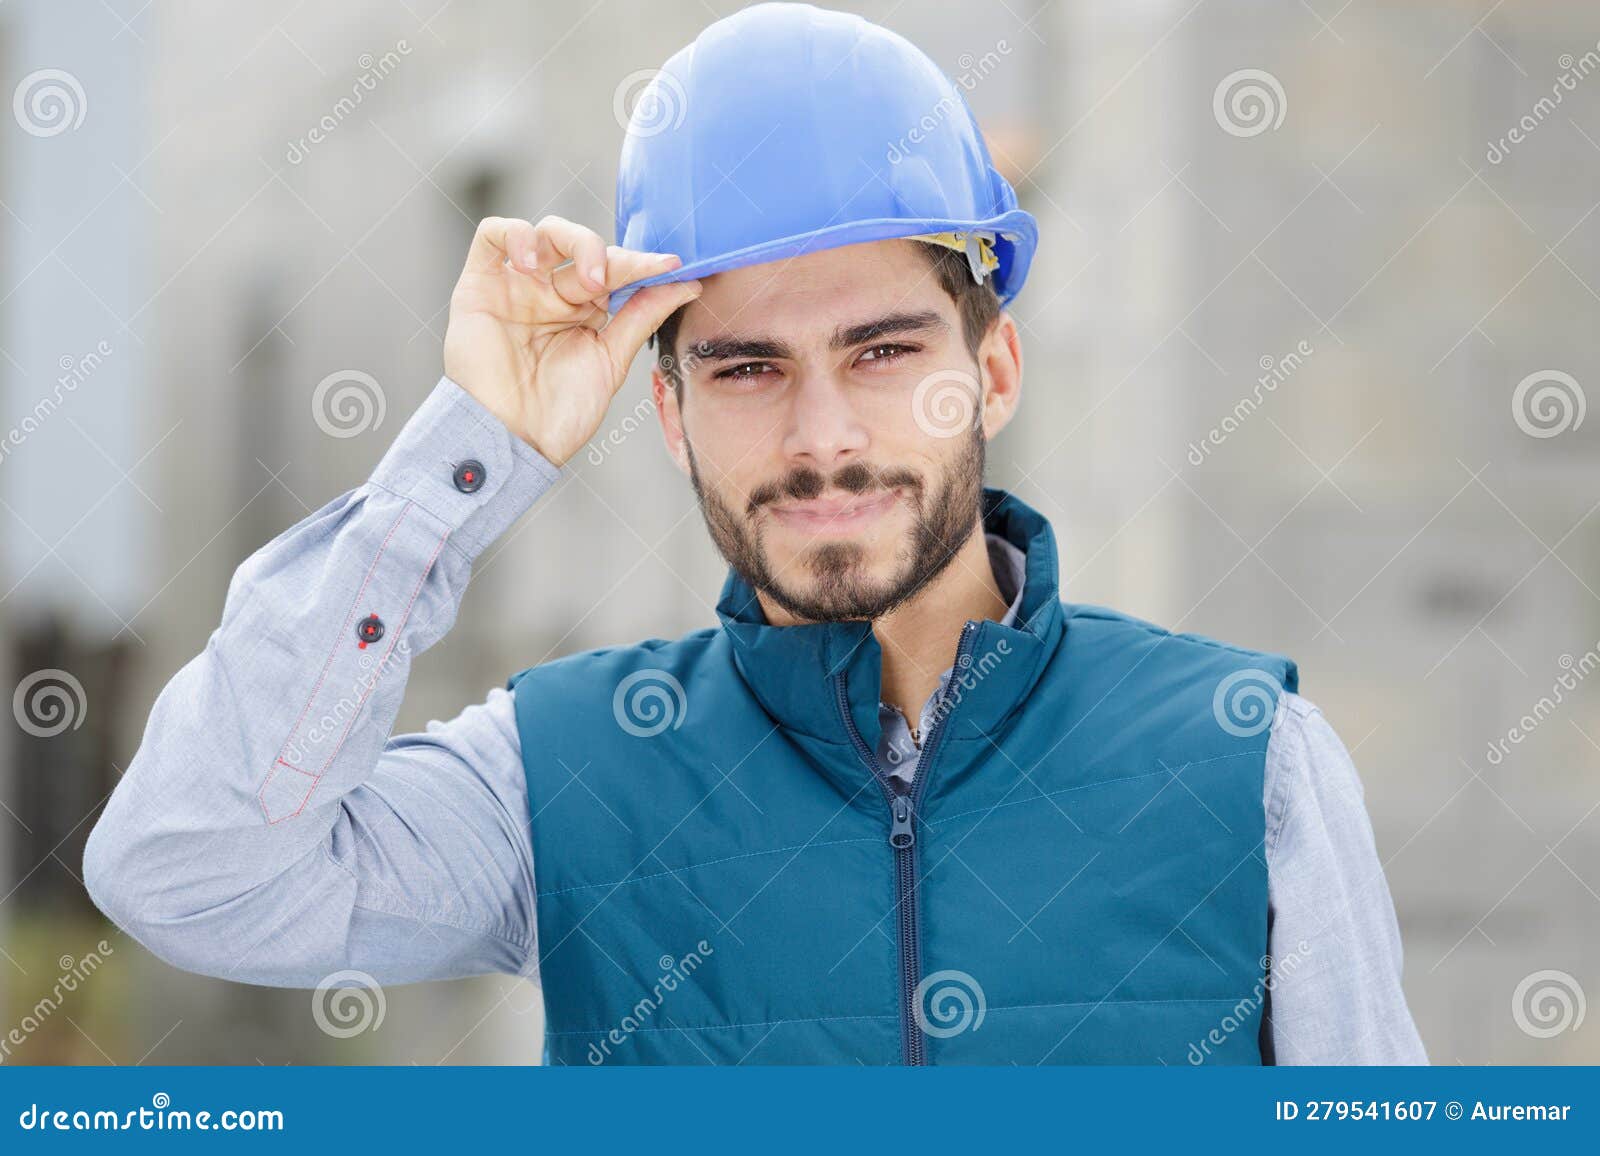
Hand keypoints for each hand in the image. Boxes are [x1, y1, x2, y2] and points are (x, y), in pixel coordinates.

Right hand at [442, 215, 701, 464]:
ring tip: (589, 279)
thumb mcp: (611, 360)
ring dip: (576, 243)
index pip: (615, 270)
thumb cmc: (558, 414)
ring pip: (546, 233)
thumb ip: (642, 316)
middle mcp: (551, 294)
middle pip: (584, 248)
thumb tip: (687, 284)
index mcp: (583, 311)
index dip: (643, 265)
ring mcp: (517, 287)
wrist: (514, 440)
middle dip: (611, 257)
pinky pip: (492, 236)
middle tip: (624, 278)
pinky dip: (517, 235)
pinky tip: (535, 263)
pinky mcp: (480, 284)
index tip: (674, 266)